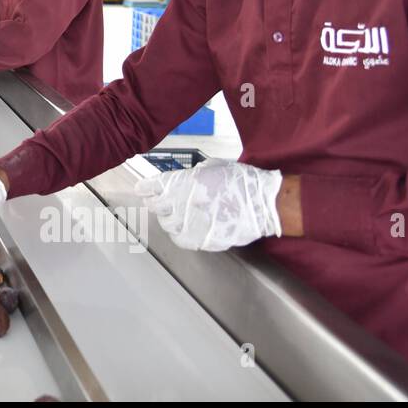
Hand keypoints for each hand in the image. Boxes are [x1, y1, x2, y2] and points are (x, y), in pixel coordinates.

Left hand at [135, 157, 282, 251]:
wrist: (264, 204)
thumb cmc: (241, 181)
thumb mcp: (212, 167)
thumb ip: (191, 174)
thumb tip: (180, 180)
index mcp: (183, 183)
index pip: (150, 187)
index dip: (145, 188)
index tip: (143, 190)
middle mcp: (182, 204)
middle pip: (155, 207)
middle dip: (157, 203)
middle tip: (162, 203)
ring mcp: (191, 224)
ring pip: (167, 225)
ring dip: (169, 220)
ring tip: (178, 216)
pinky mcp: (201, 240)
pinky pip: (181, 240)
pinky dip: (180, 235)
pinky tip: (187, 229)